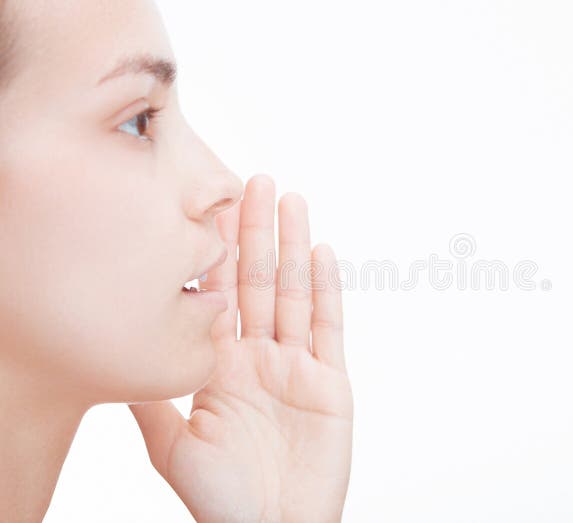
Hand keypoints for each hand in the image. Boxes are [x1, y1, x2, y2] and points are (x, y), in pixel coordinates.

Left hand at [129, 175, 352, 522]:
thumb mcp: (172, 447)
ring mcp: (297, 365)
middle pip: (258, 282)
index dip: (217, 251)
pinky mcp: (330, 380)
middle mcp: (260, 357)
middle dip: (257, 232)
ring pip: (294, 293)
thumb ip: (152, 397)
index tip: (213, 207)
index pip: (219, 296)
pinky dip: (327, 289)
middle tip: (257, 182)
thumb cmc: (222, 500)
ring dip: (293, 246)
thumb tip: (124, 348)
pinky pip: (328, 326)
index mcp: (222, 366)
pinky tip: (322, 252)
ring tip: (292, 200)